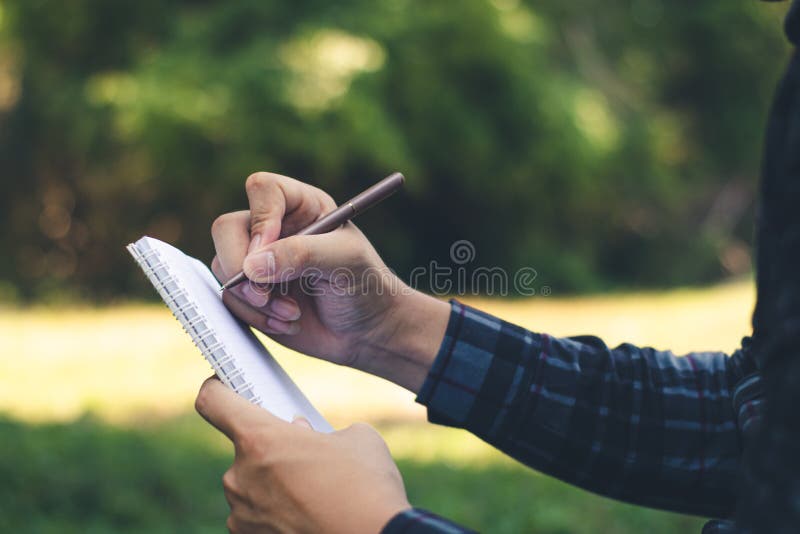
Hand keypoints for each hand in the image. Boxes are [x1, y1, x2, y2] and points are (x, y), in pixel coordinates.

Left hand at [195, 376, 410, 533]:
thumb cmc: (366, 487)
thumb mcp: (354, 437)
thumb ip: (318, 428)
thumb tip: (302, 433)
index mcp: (260, 439)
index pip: (213, 401)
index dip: (217, 388)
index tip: (227, 386)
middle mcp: (240, 475)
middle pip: (244, 447)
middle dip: (271, 446)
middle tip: (302, 453)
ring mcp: (242, 512)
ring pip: (251, 482)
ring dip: (272, 480)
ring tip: (312, 489)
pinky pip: (255, 513)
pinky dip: (275, 510)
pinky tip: (307, 513)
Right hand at [211, 172, 449, 391]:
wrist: (367, 330)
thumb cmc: (366, 285)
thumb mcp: (345, 261)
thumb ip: (302, 254)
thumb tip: (252, 265)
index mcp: (301, 205)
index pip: (262, 190)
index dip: (260, 220)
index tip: (267, 253)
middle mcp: (275, 228)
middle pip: (227, 229)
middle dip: (240, 268)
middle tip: (266, 296)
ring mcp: (258, 260)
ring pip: (222, 268)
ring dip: (253, 300)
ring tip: (292, 313)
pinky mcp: (250, 291)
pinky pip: (229, 299)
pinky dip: (253, 316)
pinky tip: (287, 322)